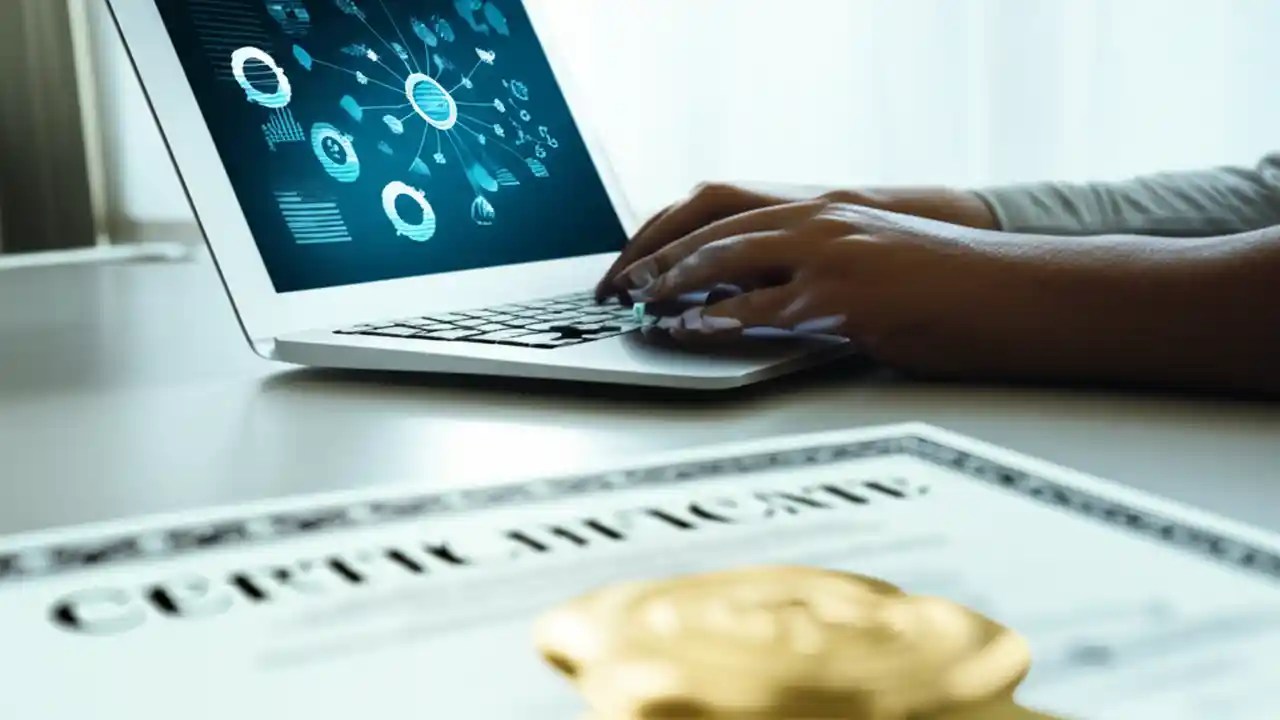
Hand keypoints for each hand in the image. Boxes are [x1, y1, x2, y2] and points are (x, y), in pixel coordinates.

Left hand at [598, 183, 998, 301]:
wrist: (1016, 293)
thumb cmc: (954, 287)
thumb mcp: (877, 262)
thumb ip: (822, 271)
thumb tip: (768, 301)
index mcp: (826, 210)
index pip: (728, 215)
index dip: (678, 240)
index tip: (644, 263)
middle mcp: (821, 221)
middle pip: (714, 231)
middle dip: (659, 260)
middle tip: (623, 287)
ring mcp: (831, 255)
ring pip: (727, 260)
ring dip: (675, 286)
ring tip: (642, 309)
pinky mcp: (845, 297)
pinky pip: (762, 307)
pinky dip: (716, 320)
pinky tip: (689, 331)